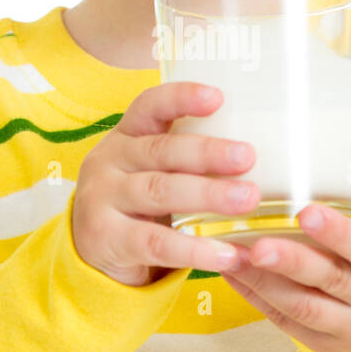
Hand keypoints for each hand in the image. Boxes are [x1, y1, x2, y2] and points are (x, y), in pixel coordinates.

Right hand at [71, 82, 260, 286]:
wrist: (89, 251)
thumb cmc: (138, 202)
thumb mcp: (152, 171)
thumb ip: (188, 160)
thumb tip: (260, 158)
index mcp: (126, 135)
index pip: (149, 106)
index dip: (181, 98)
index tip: (217, 97)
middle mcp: (109, 160)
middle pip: (162, 151)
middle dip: (208, 152)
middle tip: (248, 157)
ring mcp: (102, 199)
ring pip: (160, 192)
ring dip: (207, 195)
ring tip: (247, 200)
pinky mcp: (105, 238)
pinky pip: (156, 243)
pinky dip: (195, 250)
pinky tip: (226, 254)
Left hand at [218, 135, 350, 351]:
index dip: (340, 234)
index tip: (307, 212)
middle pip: (331, 279)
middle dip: (293, 262)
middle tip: (258, 244)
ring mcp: (347, 324)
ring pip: (303, 306)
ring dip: (264, 281)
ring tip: (229, 255)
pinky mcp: (320, 341)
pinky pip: (285, 321)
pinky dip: (255, 296)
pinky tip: (229, 270)